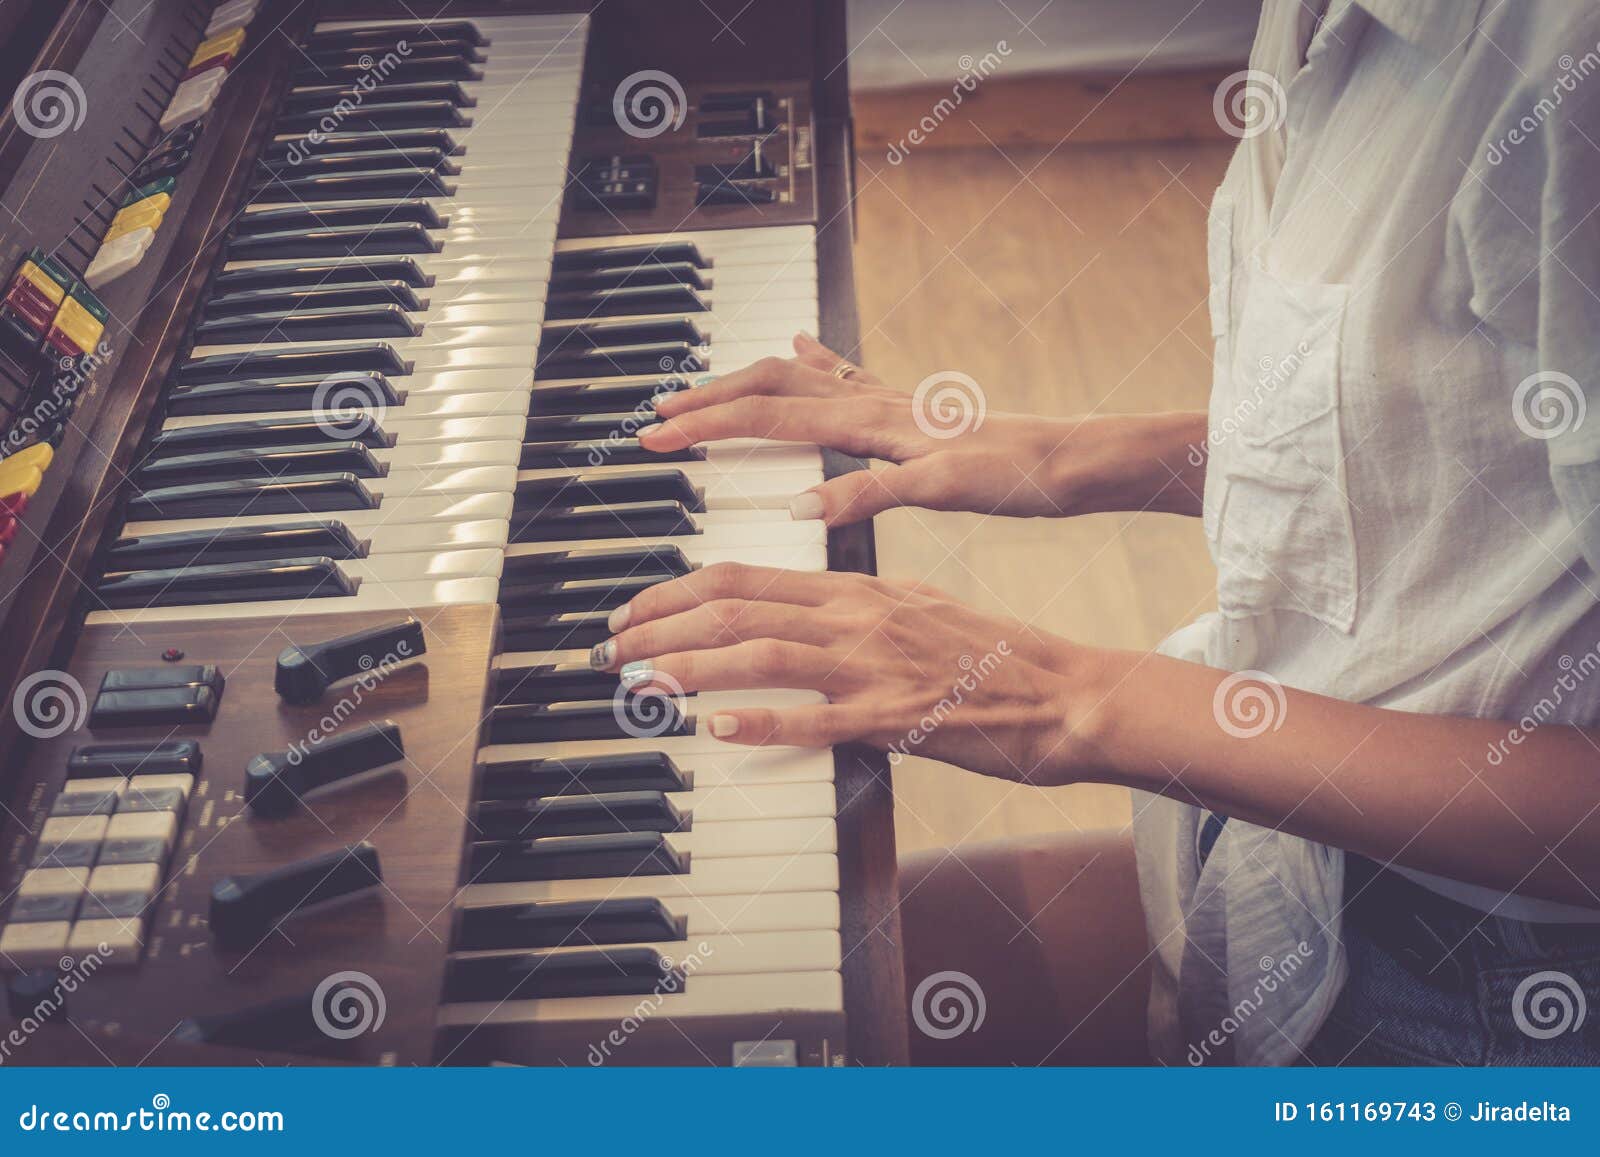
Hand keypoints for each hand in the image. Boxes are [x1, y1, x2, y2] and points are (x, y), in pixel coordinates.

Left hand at [589, 563, 1108, 783]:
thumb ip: (856, 606)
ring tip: (639, 679)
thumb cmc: (994, 655)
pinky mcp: (896, 719)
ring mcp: (874, 666)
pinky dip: (763, 722)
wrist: (1065, 692)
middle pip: (735, 607)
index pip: (746, 577)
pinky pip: (818, 719)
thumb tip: (803, 614)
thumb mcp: (918, 607)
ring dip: (688, 666)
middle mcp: (857, 616)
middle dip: (659, 624)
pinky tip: (717, 727)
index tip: (634, 612)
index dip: (676, 591)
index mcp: (858, 588)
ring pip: (761, 653)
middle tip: (612, 649)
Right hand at [641, 333, 1208, 524]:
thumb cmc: (1018, 474)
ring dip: (746, 378)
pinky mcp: (908, 411)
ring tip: (706, 381)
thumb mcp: (943, 489)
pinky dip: (808, 362)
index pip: (769, 414)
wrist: (1073, 459)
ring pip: (799, 375)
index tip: (657, 434)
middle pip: (771, 382)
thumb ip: (870, 492)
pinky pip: (842, 375)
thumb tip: (798, 506)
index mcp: (873, 420)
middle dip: (710, 396)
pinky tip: (802, 346)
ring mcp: (890, 402)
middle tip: (660, 412)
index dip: (708, 424)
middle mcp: (875, 402)